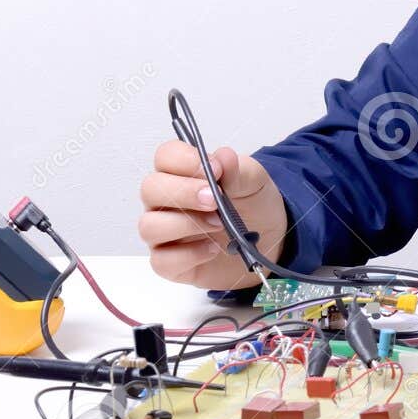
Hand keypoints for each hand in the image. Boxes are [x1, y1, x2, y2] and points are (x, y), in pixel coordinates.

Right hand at [138, 141, 287, 289]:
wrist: (268, 238)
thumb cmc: (252, 203)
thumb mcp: (254, 181)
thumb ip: (238, 169)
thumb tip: (224, 156)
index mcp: (182, 173)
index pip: (165, 156)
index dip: (185, 160)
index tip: (216, 169)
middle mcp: (165, 201)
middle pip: (150, 189)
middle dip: (183, 192)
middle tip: (215, 199)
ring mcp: (165, 233)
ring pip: (149, 226)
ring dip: (185, 225)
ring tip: (218, 224)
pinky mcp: (170, 262)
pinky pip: (161, 261)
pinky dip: (188, 255)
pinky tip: (212, 249)